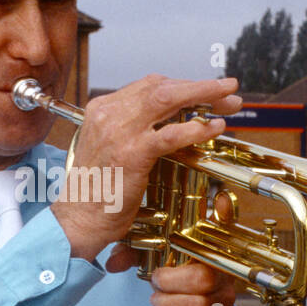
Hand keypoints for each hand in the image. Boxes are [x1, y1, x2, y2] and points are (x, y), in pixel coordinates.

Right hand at [51, 75, 240, 259]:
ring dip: (203, 95)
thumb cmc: (96, 192)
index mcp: (102, 109)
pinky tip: (213, 128)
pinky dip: (196, 128)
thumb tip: (171, 122)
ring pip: (167, 99)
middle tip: (227, 92)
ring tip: (228, 101)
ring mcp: (119, 131)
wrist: (78, 220)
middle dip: (200, 86)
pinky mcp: (131, 153)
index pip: (150, 85)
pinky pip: (170, 134)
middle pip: (162, 86)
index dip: (184, 86)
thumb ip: (133, 131)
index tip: (207, 93)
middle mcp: (108, 113)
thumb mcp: (110, 149)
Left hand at [112, 254, 238, 305]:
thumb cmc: (176, 282)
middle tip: (155, 294)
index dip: (173, 277)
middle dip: (168, 295)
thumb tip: (113, 263)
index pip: (202, 268)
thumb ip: (134, 256)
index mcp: (212, 261)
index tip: (156, 277)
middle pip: (201, 290)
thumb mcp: (157, 262)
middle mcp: (225, 284)